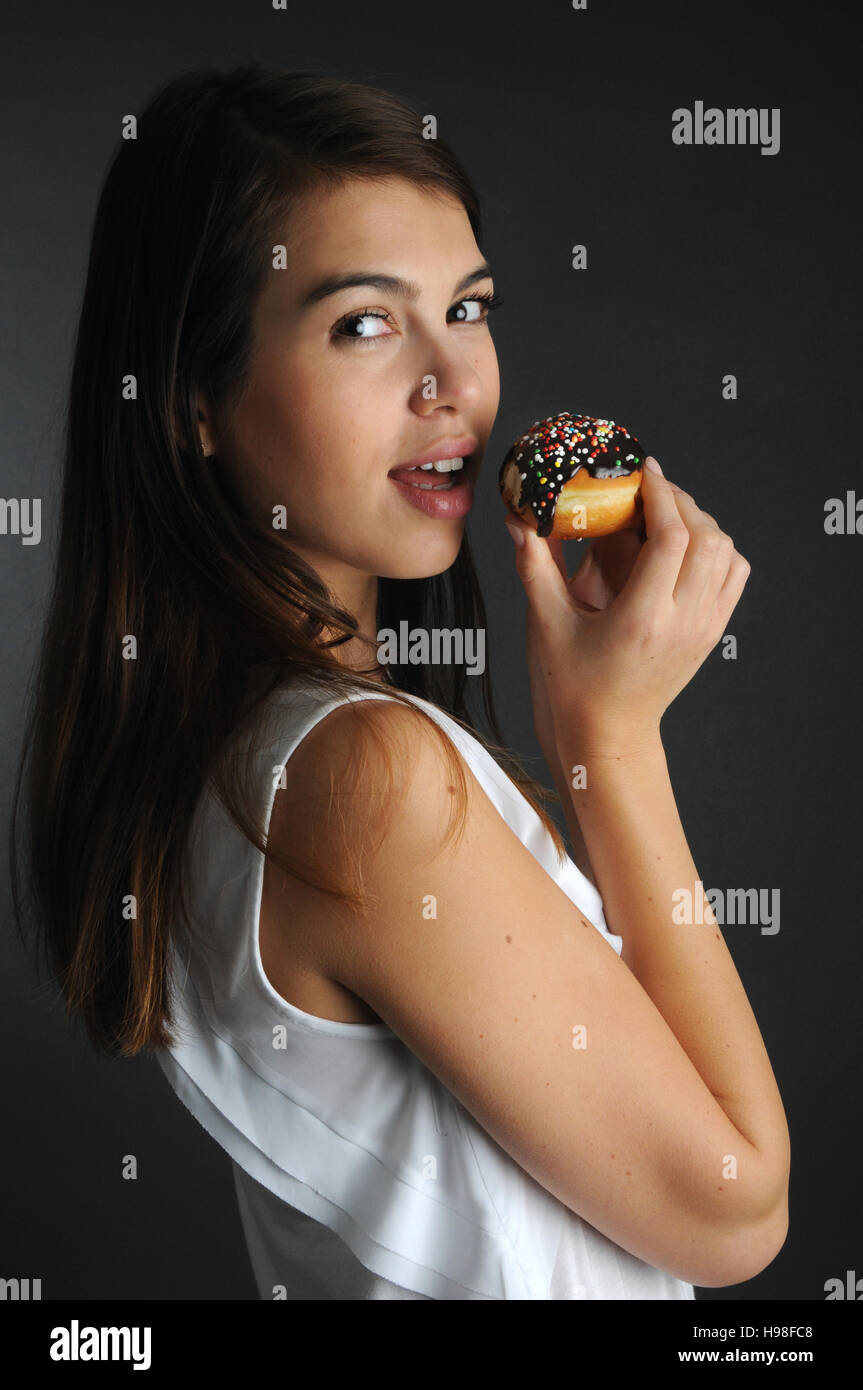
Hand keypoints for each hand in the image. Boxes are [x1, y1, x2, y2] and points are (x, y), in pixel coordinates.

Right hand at [506, 459, 750, 749]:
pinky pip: (734, 575)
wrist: (609, 733)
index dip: (662, 495)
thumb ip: (534, 567)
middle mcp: (682, 622)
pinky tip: (685, 544)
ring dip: (701, 522)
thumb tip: (518, 521)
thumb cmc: (574, 684)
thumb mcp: (547, 624)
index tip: (643, 471)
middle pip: (707, 537)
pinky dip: (717, 548)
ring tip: (666, 513)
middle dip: (680, 501)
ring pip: (726, 552)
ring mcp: (704, 628)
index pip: (672, 539)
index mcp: (642, 618)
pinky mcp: (712, 632)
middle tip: (649, 487)